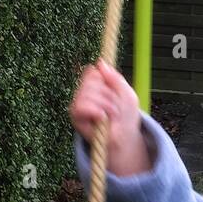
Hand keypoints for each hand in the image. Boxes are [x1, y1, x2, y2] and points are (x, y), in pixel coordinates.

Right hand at [69, 59, 148, 174]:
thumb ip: (115, 79)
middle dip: (109, 94)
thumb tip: (100, 63)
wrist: (124, 138)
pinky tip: (102, 118)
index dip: (104, 79)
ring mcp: (79, 103)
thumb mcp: (127, 94)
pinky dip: (95, 111)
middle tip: (116, 107)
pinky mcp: (75, 116)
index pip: (93, 72)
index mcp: (96, 85)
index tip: (115, 91)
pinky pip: (80, 105)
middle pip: (91, 81)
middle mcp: (85, 92)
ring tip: (111, 115)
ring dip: (105, 105)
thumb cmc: (125, 117)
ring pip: (87, 93)